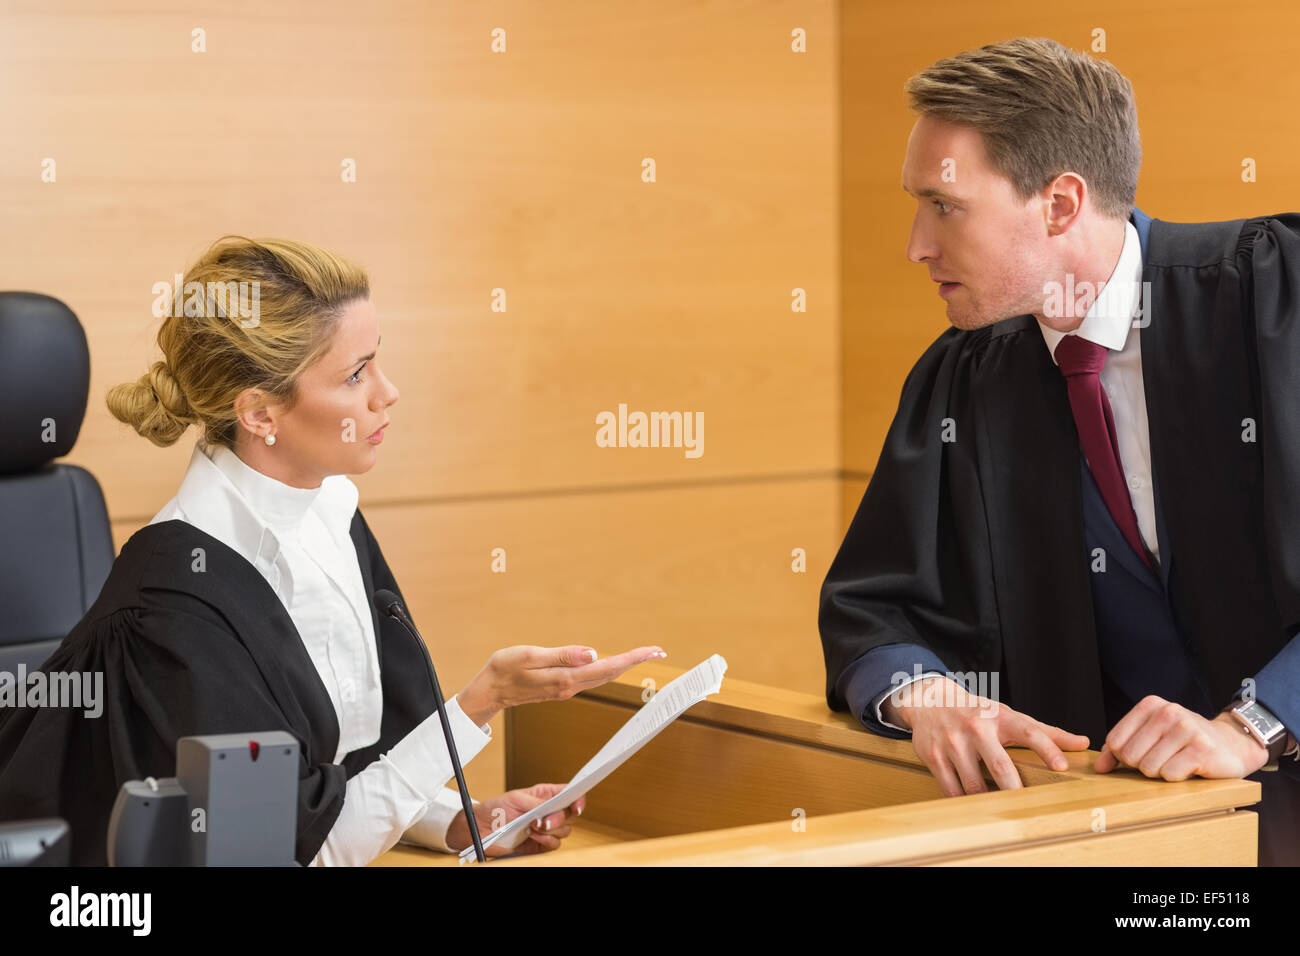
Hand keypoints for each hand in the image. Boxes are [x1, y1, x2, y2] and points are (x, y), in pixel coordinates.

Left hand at [445, 784, 585, 855]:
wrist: (480, 829)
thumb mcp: (515, 798)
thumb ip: (535, 802)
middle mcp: (548, 812)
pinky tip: (533, 836)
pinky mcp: (539, 844)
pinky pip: (553, 845)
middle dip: (559, 818)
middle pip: (569, 815)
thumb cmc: (496, 808)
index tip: (576, 806)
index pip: (569, 794)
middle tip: (543, 821)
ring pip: (564, 831)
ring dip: (551, 831)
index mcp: (545, 795)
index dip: (578, 799)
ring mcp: (545, 829)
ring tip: (533, 827)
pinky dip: (546, 841)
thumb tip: (550, 808)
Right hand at [457, 644, 665, 725]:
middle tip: (658, 650)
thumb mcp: (529, 656)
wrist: (488, 691)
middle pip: (611, 673)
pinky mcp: (562, 686)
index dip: (632, 659)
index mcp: (565, 678)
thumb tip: (594, 653)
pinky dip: (609, 669)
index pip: (607, 666)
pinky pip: (593, 678)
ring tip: (643, 654)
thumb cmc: (504, 669)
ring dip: (625, 665)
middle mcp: (570, 686)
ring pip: (604, 676)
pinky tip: (615, 663)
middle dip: (636, 661)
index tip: (653, 650)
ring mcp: (567, 688)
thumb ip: (563, 655)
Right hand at [887, 676, 1090, 795]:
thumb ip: (1046, 732)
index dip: (1047, 748)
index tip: (1061, 766)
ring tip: (999, 809)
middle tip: (1028, 808)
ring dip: (989, 801)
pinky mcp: (934, 756)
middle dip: (1014, 790)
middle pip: (1000, 765)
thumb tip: (1083, 743)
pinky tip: (973, 803)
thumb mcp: (1009, 716)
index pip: (1028, 731)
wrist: (930, 700)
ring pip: (975, 784)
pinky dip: (965, 801)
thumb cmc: (977, 712)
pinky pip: (952, 789)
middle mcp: (976, 727)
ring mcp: (953, 742)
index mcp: (999, 717)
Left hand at [1094, 696, 1269, 778]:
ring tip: (1176, 762)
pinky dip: (1177, 777)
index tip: (1143, 753)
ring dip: (1160, 773)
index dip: (1124, 757)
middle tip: (1163, 759)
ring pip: (1149, 767)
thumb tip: (1099, 769)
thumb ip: (1119, 750)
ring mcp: (1186, 728)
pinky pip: (1169, 775)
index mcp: (1150, 705)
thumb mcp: (1149, 737)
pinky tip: (1189, 768)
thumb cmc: (1182, 743)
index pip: (1115, 741)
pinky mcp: (1201, 749)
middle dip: (1143, 765)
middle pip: (1130, 756)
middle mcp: (1168, 712)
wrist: (1230, 746)